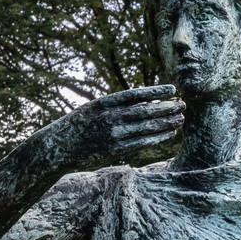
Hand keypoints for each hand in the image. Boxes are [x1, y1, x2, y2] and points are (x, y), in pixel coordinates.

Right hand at [46, 84, 184, 170]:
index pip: (135, 94)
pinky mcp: (114, 150)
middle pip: (145, 111)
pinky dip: (157, 137)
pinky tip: (168, 133)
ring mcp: (112, 135)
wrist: (58, 147)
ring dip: (166, 122)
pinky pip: (141, 143)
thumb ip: (115, 106)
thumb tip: (143, 103)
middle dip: (166, 107)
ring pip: (146, 127)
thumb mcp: (92, 109)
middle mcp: (109, 117)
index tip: (172, 89)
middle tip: (182, 104)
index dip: (156, 92)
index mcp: (104, 103)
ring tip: (181, 118)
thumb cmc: (77, 127)